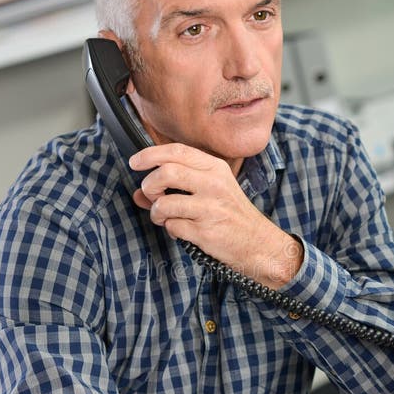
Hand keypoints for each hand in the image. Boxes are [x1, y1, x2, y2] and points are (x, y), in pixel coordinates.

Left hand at [129, 142, 302, 286]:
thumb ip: (177, 186)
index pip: (177, 151)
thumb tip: (139, 193)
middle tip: (153, 195)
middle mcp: (214, 184)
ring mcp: (210, 208)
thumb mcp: (211, 190)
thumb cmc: (232, 214)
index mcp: (215, 168)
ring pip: (164, 203)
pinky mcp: (206, 231)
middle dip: (150, 186)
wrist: (258, 242)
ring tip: (164, 216)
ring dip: (156, 212)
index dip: (150, 154)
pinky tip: (182, 230)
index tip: (135, 162)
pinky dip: (171, 230)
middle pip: (166, 173)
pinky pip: (172, 226)